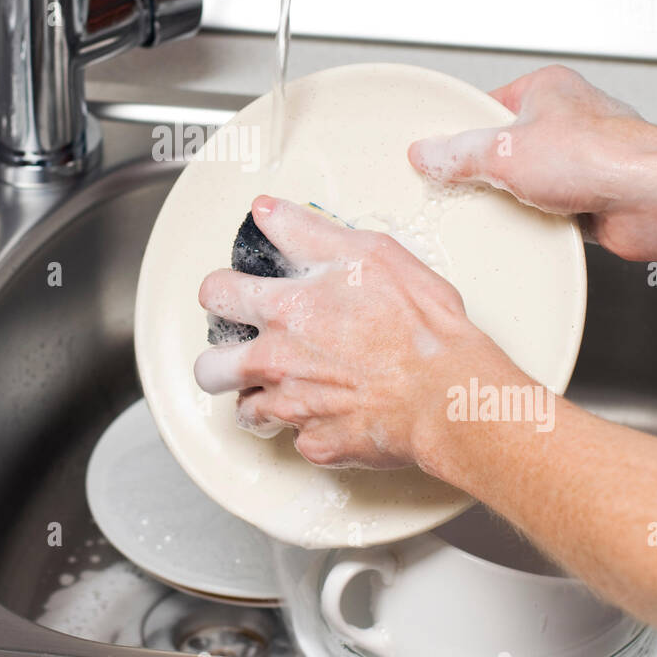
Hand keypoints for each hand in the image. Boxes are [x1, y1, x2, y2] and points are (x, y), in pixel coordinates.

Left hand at [194, 196, 514, 468]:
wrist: (446, 393)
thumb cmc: (419, 325)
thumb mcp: (367, 253)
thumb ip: (306, 231)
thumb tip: (267, 212)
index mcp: (283, 308)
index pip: (215, 294)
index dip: (222, 292)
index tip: (235, 295)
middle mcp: (275, 360)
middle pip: (209, 367)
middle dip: (223, 357)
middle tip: (248, 351)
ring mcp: (292, 407)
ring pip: (244, 409)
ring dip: (257, 397)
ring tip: (284, 386)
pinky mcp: (316, 444)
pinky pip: (294, 438)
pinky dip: (308, 427)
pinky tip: (330, 412)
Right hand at [408, 65, 656, 261]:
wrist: (650, 199)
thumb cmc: (602, 156)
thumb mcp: (505, 152)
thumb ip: (460, 154)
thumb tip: (429, 153)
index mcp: (546, 90)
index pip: (486, 106)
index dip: (460, 130)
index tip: (437, 151)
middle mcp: (565, 121)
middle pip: (503, 147)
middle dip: (485, 170)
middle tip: (464, 183)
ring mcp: (576, 161)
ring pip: (523, 181)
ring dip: (511, 199)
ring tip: (500, 205)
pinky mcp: (585, 197)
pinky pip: (543, 210)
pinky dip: (532, 220)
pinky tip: (526, 224)